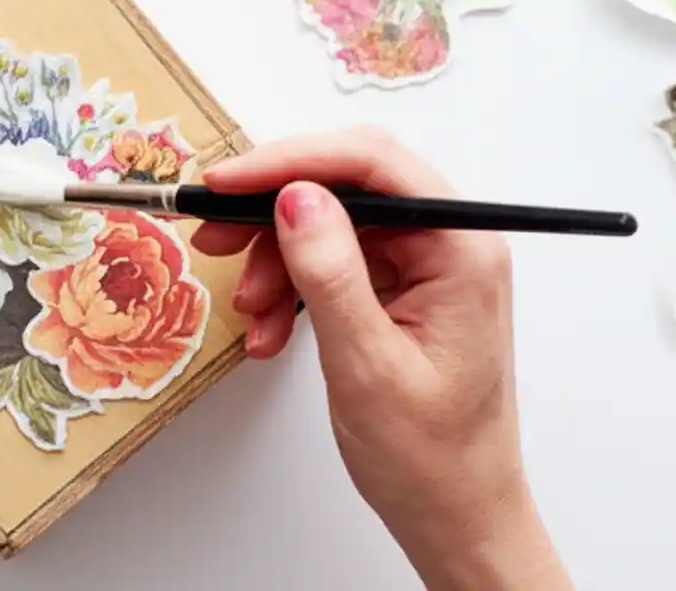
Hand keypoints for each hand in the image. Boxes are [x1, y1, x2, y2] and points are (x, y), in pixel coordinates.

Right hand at [193, 127, 571, 590]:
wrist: (454, 515)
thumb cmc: (433, 457)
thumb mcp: (368, 365)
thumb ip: (332, 274)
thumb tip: (296, 198)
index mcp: (462, 250)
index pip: (373, 164)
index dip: (292, 161)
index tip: (226, 182)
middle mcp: (447, 244)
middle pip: (346, 187)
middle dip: (273, 211)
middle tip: (214, 234)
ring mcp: (422, 266)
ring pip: (327, 226)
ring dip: (275, 261)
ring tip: (250, 312)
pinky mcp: (398, 289)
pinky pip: (329, 264)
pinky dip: (288, 291)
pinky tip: (269, 331)